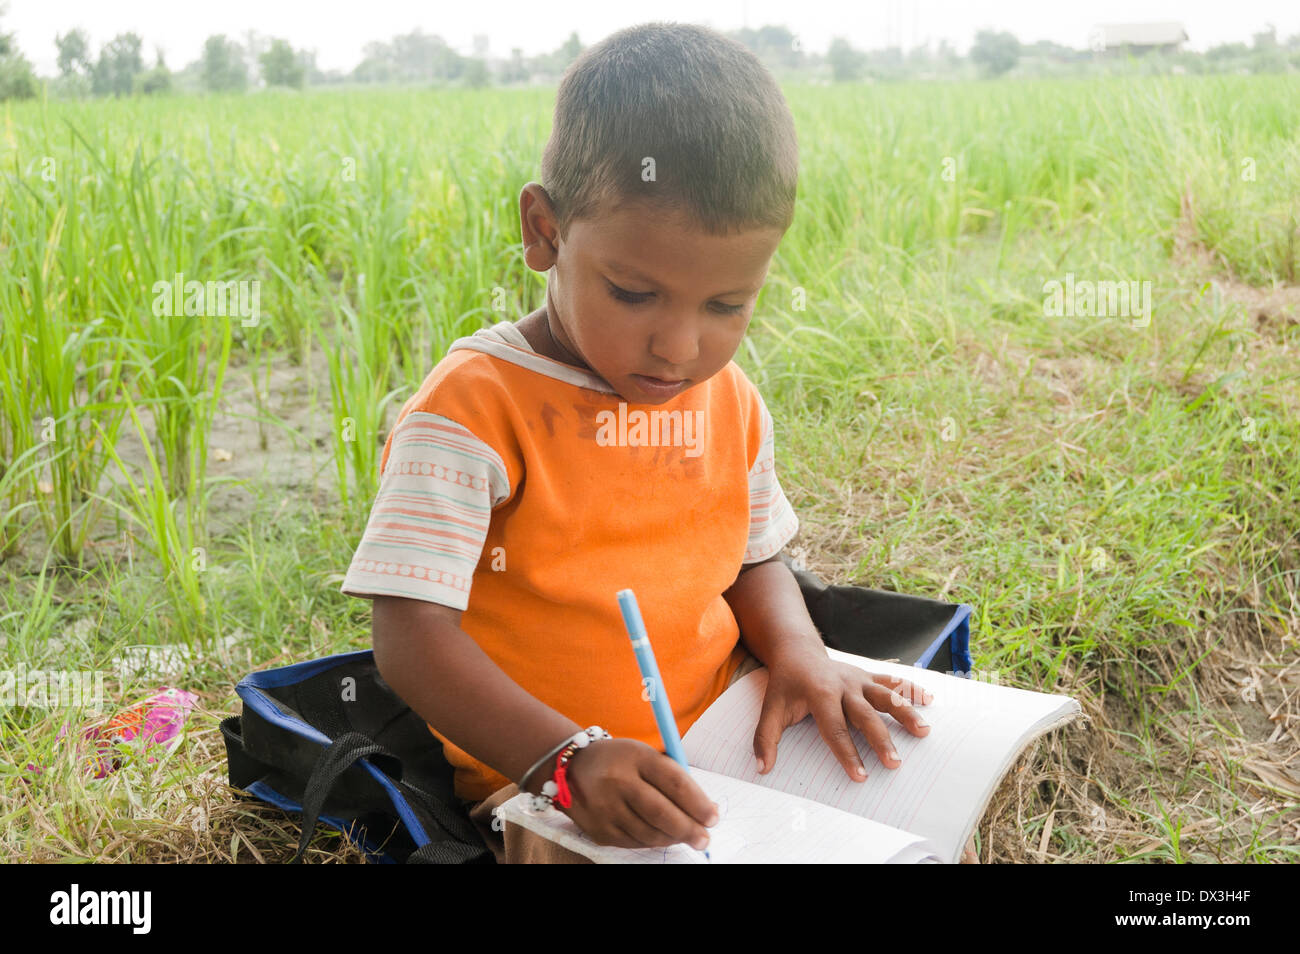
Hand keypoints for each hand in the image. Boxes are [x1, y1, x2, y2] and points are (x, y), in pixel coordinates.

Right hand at [555, 738, 719, 849]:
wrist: (572, 768)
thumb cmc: (621, 762)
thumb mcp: (645, 756)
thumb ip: (675, 779)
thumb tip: (707, 811)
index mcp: (636, 757)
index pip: (674, 782)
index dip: (698, 803)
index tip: (713, 817)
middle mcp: (618, 781)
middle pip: (661, 813)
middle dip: (689, 829)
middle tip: (704, 839)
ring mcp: (605, 808)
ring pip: (649, 833)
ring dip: (673, 838)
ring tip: (685, 836)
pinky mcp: (598, 829)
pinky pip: (634, 842)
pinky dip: (652, 841)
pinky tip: (660, 835)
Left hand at [754, 650, 932, 779]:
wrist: (797, 650)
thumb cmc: (785, 684)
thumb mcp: (770, 708)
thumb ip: (765, 738)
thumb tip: (762, 768)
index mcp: (820, 694)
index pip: (834, 729)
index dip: (847, 754)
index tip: (860, 777)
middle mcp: (843, 685)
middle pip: (865, 715)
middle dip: (881, 740)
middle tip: (895, 764)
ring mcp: (858, 679)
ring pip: (886, 695)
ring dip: (906, 712)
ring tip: (924, 731)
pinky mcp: (868, 676)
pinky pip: (892, 681)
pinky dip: (911, 689)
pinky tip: (930, 700)